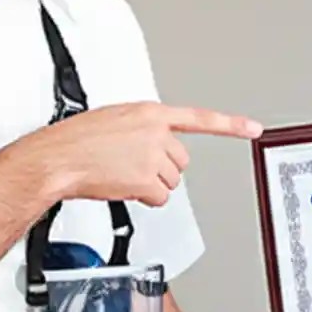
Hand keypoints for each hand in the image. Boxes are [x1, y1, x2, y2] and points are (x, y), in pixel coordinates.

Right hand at [14, 101, 262, 206]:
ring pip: (170, 182)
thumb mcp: (114, 120)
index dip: (230, 125)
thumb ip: (140, 128)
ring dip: (150, 185)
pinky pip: (160, 199)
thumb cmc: (75, 140)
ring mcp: (153, 157)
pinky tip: (122, 188)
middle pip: (180, 161)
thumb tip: (150, 143)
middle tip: (132, 167)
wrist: (57, 158)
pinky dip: (144, 199)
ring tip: (121, 175)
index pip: (199, 118)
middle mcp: (156, 133)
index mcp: (149, 113)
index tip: (253, 128)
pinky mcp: (146, 180)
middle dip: (161, 168)